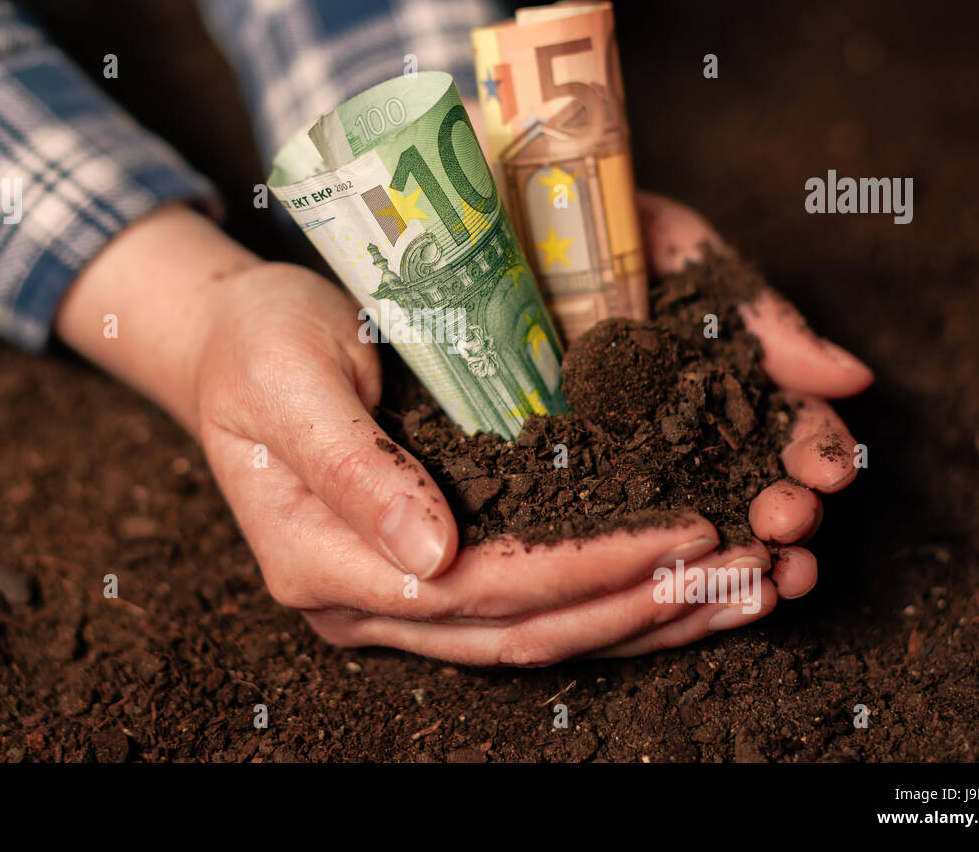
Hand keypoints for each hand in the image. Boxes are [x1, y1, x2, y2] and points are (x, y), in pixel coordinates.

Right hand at [57, 201, 869, 665]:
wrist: (230, 341)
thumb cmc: (257, 341)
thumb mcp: (289, 378)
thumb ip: (353, 469)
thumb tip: (433, 556)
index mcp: (319, 559)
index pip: (478, 587)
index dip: (584, 568)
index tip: (681, 532)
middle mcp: (361, 600)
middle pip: (522, 631)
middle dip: (641, 604)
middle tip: (748, 572)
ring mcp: (396, 596)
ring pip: (538, 637)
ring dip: (645, 618)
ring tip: (746, 590)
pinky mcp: (428, 574)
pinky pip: (533, 609)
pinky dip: (612, 599)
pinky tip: (682, 582)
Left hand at [587, 191, 873, 656]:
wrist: (492, 209)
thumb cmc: (589, 218)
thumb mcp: (679, 249)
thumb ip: (757, 312)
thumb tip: (852, 380)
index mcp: (715, 381)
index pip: (784, 429)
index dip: (814, 452)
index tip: (830, 469)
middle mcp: (677, 432)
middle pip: (746, 490)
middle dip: (781, 513)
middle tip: (786, 520)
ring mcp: (616, 461)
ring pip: (689, 527)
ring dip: (737, 557)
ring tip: (765, 572)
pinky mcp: (546, 480)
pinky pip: (603, 535)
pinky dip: (650, 563)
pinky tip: (686, 585)